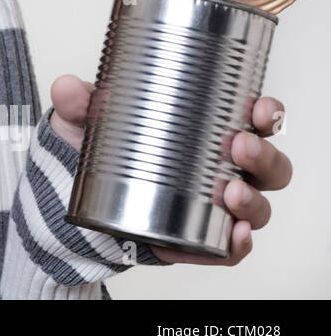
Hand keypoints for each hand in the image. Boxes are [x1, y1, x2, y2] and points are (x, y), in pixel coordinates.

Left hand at [50, 74, 291, 265]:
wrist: (76, 196)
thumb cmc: (98, 148)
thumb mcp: (86, 120)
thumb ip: (77, 102)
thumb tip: (66, 86)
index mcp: (209, 130)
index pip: (256, 120)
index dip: (268, 114)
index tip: (260, 108)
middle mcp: (223, 168)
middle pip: (268, 165)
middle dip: (263, 156)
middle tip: (240, 146)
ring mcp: (214, 206)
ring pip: (257, 207)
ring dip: (252, 200)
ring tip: (231, 191)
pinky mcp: (198, 239)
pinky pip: (229, 248)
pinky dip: (236, 245)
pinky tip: (234, 235)